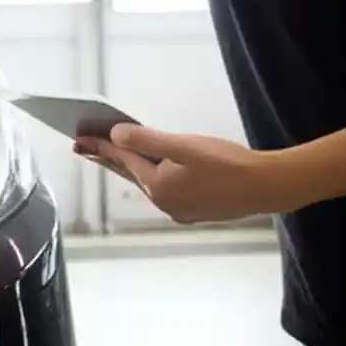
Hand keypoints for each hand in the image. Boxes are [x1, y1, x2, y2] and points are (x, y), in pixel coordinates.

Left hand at [74, 124, 301, 223]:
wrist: (268, 187)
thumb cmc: (228, 163)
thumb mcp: (184, 146)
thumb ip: (147, 140)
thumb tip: (115, 135)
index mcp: (158, 187)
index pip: (122, 160)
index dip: (100, 145)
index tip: (78, 136)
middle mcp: (164, 202)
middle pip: (129, 173)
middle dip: (106, 157)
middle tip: (82, 145)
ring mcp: (179, 209)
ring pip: (146, 182)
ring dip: (128, 166)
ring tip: (110, 154)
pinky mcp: (195, 210)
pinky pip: (164, 188)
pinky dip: (151, 175)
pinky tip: (150, 168)